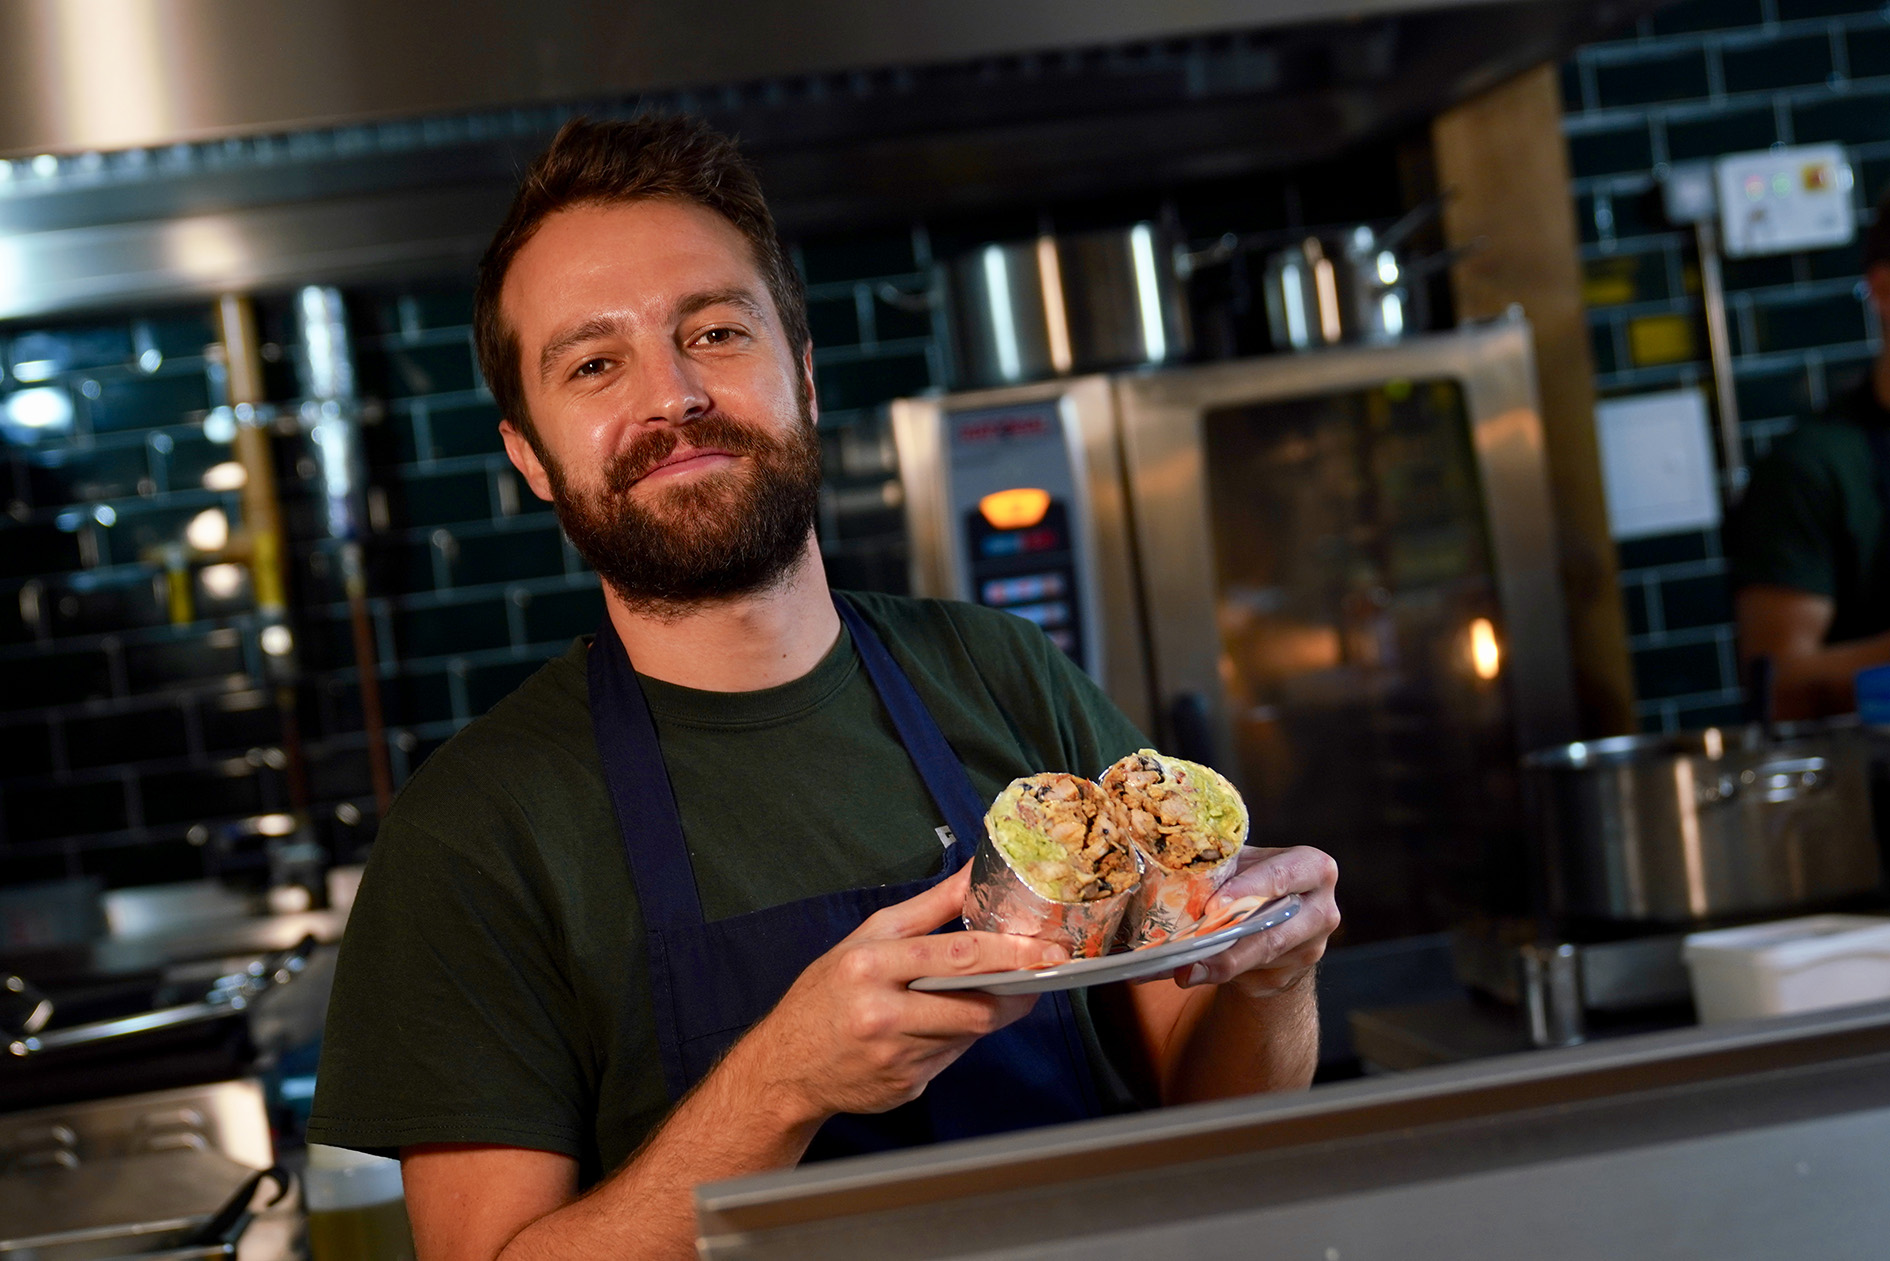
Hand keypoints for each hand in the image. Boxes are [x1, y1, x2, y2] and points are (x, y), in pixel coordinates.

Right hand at [739, 864, 1066, 1122]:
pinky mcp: (905, 1086)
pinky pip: (951, 1058)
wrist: (784, 1067)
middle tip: (1043, 975)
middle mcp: (881, 1014)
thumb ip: (929, 908)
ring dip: (986, 1014)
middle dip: (1015, 992)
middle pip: (973, 1005)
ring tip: (985, 994)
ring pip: (968, 1034)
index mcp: (870, 967)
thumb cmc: (826, 994)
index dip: (1010, 954)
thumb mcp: (868, 938)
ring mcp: (894, 1057)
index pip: (955, 957)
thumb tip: (974, 874)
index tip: (1046, 950)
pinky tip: (940, 1027)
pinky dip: (958, 1040)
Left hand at [1173, 846, 1338, 998]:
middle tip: (1193, 945)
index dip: (1248, 888)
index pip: (1281, 875)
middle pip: (1274, 927)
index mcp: (1312, 869)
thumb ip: (1223, 868)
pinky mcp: (1290, 974)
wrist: (1269, 921)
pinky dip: (1218, 972)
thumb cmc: (1252, 882)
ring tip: (1184, 967)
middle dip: (1231, 937)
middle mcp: (1320, 909)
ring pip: (1260, 956)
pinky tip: (1191, 972)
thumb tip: (1183, 880)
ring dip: (1219, 963)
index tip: (1214, 904)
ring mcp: (1310, 947)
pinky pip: (1250, 975)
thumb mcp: (1242, 865)